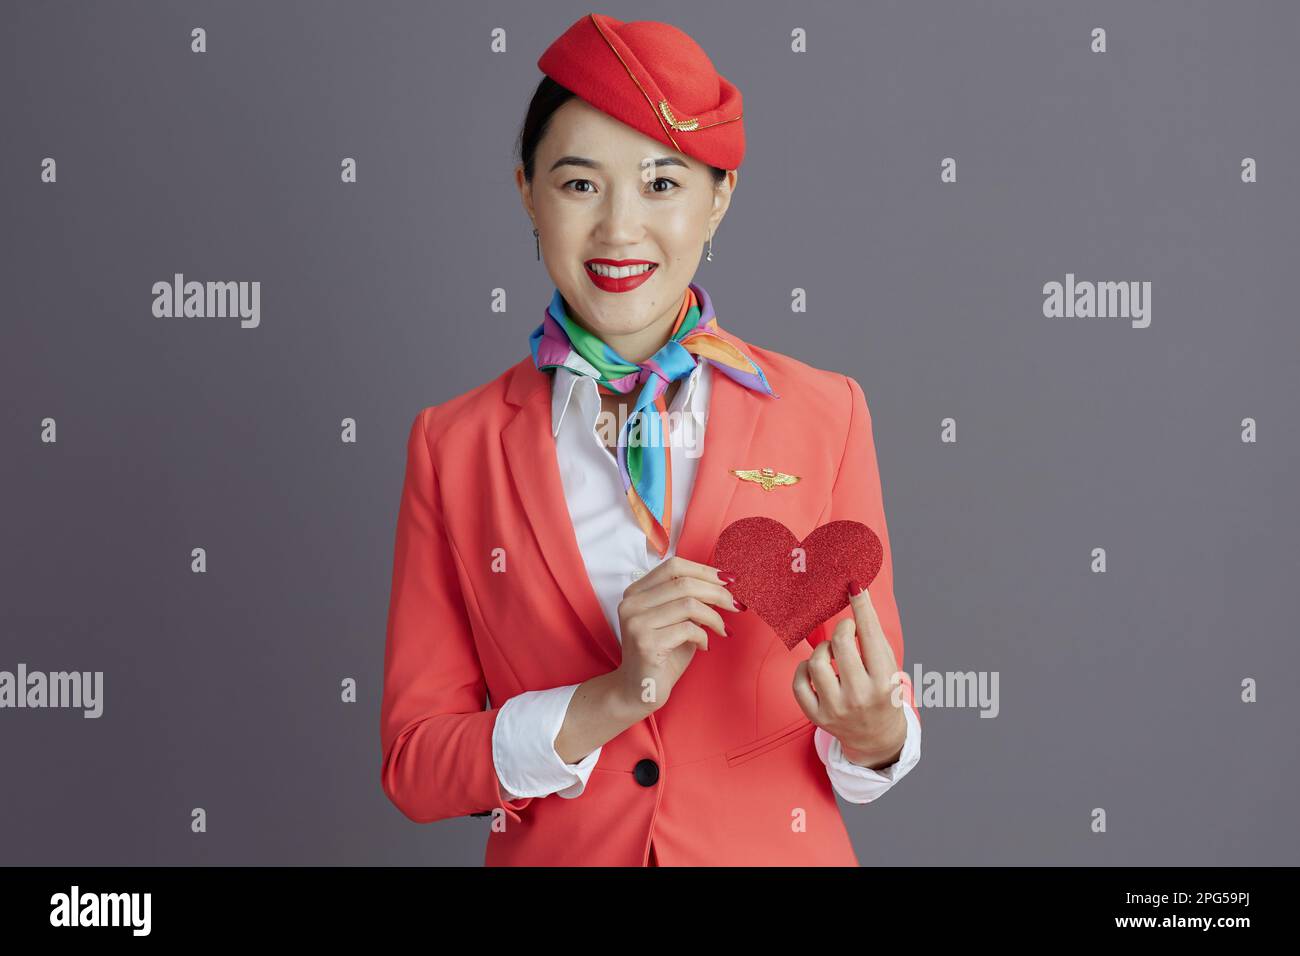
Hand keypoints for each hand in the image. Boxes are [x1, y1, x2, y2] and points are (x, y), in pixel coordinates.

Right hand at [614, 556, 742, 716]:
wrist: (639, 692)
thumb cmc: (663, 655)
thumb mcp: (678, 621)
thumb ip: (692, 601)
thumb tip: (724, 584)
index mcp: (636, 592)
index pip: (674, 566)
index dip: (705, 570)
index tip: (729, 580)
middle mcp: (631, 603)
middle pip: (684, 583)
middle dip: (718, 593)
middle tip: (736, 605)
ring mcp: (636, 622)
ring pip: (689, 604)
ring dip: (714, 617)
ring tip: (722, 630)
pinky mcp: (645, 642)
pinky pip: (688, 629)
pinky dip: (704, 636)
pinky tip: (704, 646)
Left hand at [792, 580, 906, 769]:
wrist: (877, 738)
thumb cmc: (883, 692)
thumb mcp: (888, 666)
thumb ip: (873, 634)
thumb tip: (858, 590)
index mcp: (884, 681)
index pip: (870, 635)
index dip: (861, 607)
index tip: (854, 585)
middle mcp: (860, 697)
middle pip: (840, 644)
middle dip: (842, 629)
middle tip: (846, 630)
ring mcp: (836, 709)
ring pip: (815, 662)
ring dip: (822, 649)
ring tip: (832, 653)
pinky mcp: (817, 717)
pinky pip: (798, 682)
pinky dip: (804, 669)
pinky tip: (815, 670)